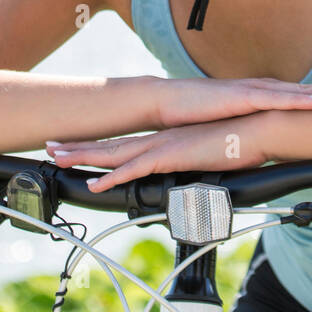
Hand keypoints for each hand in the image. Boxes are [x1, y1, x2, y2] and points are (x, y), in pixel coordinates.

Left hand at [45, 113, 277, 192]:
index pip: (126, 143)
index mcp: (168, 138)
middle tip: (52, 147)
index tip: (79, 147)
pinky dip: (111, 177)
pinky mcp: (171, 156)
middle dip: (79, 146)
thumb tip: (196, 179)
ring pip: (113, 154)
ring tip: (58, 158)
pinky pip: (134, 170)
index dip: (100, 146)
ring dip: (84, 156)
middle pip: (111, 145)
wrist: (258, 127)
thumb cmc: (242, 141)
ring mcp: (163, 146)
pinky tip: (95, 183)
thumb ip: (197, 165)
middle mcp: (159, 138)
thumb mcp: (212, 157)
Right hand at [152, 75, 311, 128]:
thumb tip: (280, 153)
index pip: (311, 99)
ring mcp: (256, 91)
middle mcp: (268, 91)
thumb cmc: (201, 119)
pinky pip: (275, 99)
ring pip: (302, 91)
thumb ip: (261, 139)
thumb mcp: (239, 133)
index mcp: (269, 99)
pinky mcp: (241, 97)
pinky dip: (299, 100)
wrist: (167, 104)